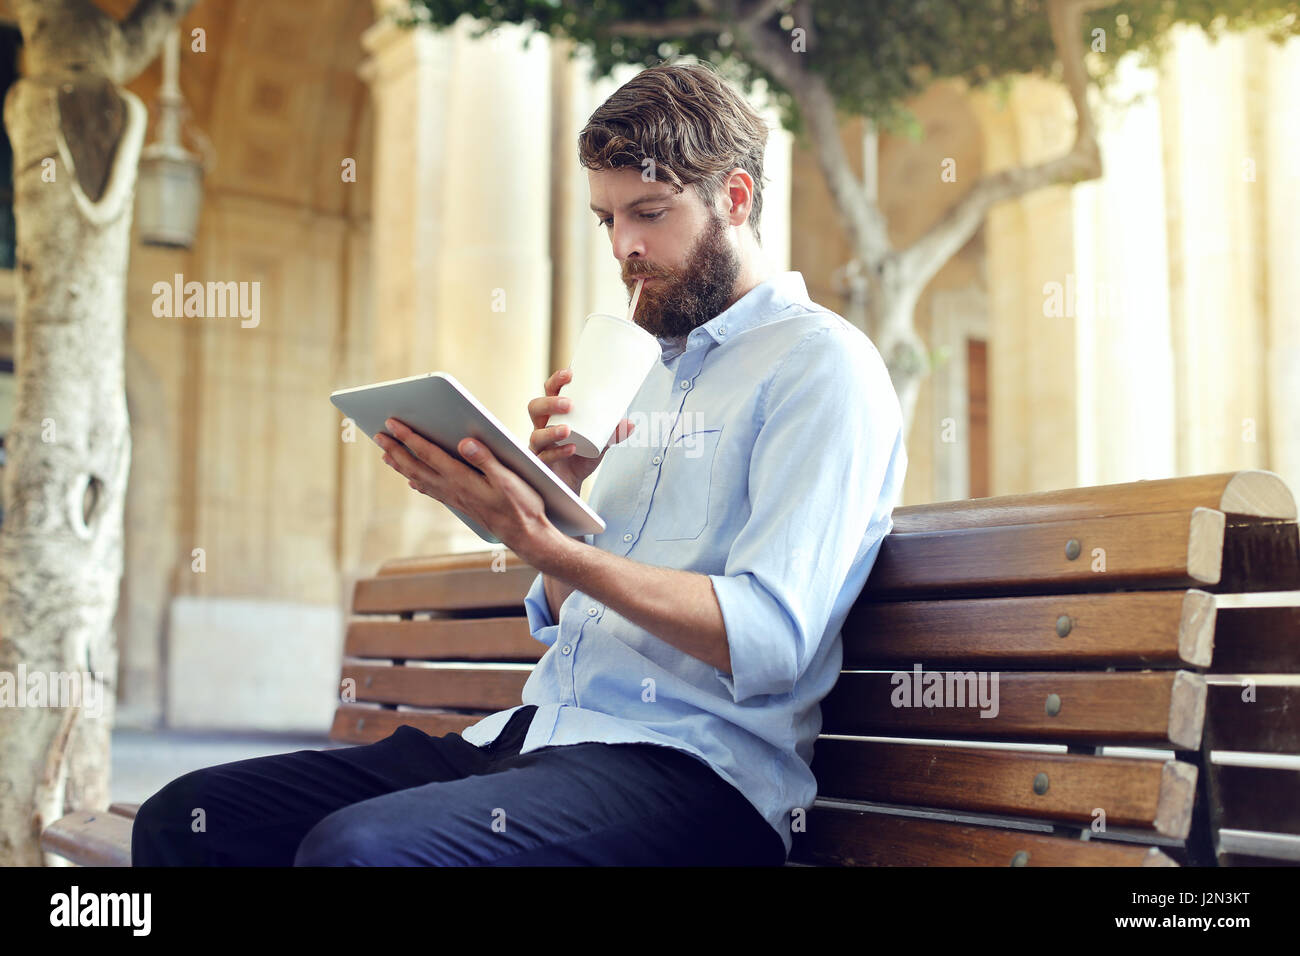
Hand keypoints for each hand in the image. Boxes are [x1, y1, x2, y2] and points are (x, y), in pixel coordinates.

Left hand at [374, 417, 562, 565]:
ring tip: (386, 455)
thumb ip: (486, 460)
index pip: (428, 454)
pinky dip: (417, 482)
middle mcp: (452, 489)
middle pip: (415, 467)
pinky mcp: (460, 504)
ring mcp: (454, 498)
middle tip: (377, 435)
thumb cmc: (522, 506)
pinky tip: (412, 481)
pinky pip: (431, 490)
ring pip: (419, 479)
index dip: (408, 437)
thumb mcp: (509, 479)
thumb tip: (464, 442)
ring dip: (401, 465)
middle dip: (395, 450)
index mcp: (462, 479)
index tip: (392, 423)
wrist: (526, 536)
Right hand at [528, 367, 634, 494]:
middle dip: (550, 403)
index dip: (556, 381)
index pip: (549, 391)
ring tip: (567, 430)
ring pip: (536, 434)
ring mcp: (539, 445)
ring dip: (551, 431)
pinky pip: (544, 456)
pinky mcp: (540, 462)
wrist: (572, 482)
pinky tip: (570, 449)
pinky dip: (558, 452)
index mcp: (555, 413)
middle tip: (569, 405)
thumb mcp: (601, 442)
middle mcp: (542, 426)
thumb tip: (631, 424)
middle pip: (535, 407)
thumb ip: (614, 433)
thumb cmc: (581, 455)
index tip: (570, 374)